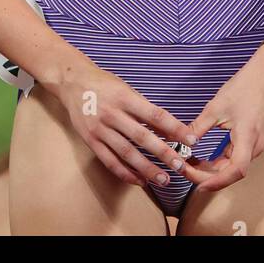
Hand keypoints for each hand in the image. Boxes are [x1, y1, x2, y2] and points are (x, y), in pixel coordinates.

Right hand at [55, 62, 198, 189]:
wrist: (72, 81)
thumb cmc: (104, 83)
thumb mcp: (126, 89)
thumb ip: (146, 109)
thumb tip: (170, 130)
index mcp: (125, 97)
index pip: (155, 115)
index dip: (175, 128)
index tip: (192, 140)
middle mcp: (112, 114)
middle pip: (142, 137)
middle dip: (164, 153)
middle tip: (181, 166)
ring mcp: (100, 129)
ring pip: (127, 153)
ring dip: (147, 168)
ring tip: (164, 179)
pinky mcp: (90, 140)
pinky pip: (110, 161)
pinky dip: (126, 173)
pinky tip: (140, 181)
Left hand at [177, 47, 263, 193]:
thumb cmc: (244, 88)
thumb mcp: (216, 105)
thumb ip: (199, 126)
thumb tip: (183, 142)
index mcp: (247, 138)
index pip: (235, 171)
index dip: (217, 181)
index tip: (197, 185)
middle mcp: (254, 147)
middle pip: (232, 173)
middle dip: (208, 176)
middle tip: (185, 171)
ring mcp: (254, 145)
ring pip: (232, 167)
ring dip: (212, 171)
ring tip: (190, 166)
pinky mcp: (251, 141)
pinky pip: (234, 159)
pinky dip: (219, 163)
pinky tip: (203, 160)